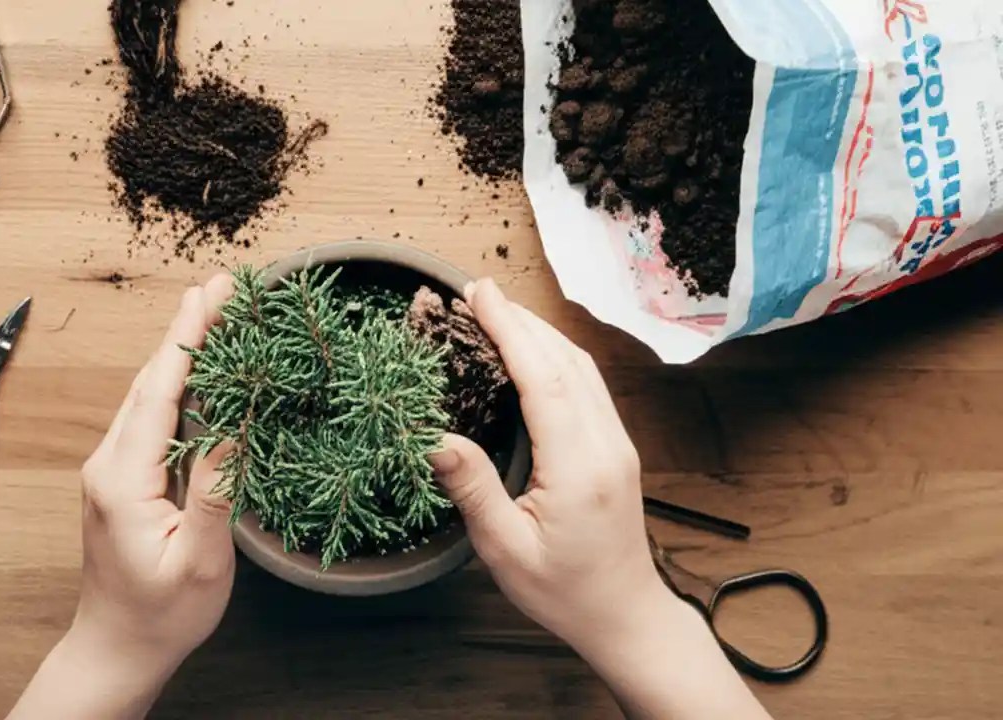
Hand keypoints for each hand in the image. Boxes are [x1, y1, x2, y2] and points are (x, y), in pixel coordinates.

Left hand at [9, 275, 235, 719]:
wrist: (116, 649)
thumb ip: (216, 489)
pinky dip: (176, 386)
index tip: (212, 292)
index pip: (160, 391)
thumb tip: (237, 422)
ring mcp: (110, 471)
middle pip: (150, 382)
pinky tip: (198, 374)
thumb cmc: (161, 616)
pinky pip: (149, 419)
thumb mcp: (199, 559)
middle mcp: (109, 464)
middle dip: (187, 330)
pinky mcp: (120, 481)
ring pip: (147, 396)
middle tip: (224, 288)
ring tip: (216, 314)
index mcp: (125, 478)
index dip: (188, 338)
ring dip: (181, 353)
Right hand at [431, 277, 666, 650]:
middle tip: (477, 292)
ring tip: (497, 311)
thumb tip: (436, 438)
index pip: (542, 378)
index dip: (509, 330)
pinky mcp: (617, 448)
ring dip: (540, 333)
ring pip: (581, 368)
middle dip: (521, 320)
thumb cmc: (562, 592)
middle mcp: (606, 445)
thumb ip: (474, 490)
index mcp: (578, 467)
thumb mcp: (505, 550)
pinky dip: (556, 356)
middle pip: (565, 360)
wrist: (624, 615)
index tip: (479, 295)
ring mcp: (617, 443)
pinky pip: (588, 385)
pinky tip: (532, 352)